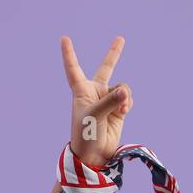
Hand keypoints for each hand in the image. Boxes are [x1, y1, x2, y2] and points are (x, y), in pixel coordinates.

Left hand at [60, 35, 132, 168]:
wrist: (94, 154)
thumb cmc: (86, 134)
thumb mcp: (95, 115)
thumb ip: (111, 101)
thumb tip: (126, 92)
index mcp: (81, 91)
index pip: (73, 68)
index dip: (69, 53)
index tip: (64, 38)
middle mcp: (94, 92)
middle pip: (107, 68)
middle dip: (114, 54)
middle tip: (120, 38)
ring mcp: (107, 100)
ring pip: (122, 88)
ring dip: (124, 97)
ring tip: (120, 110)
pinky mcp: (118, 109)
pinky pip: (128, 98)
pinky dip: (128, 104)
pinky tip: (123, 113)